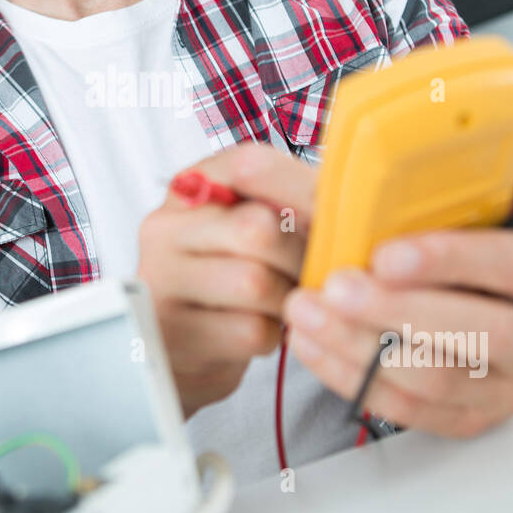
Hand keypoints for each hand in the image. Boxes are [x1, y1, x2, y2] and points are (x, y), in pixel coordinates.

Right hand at [137, 143, 314, 416]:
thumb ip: (291, 204)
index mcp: (191, 187)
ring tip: (284, 301)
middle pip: (257, 228)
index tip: (335, 215)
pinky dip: (271, 335)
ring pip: (255, 282)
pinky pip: (250, 330)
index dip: (303, 189)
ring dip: (287, 300)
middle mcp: (164, 227)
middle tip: (310, 272)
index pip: (251, 166)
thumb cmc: (231, 275)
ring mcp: (160, 281)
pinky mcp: (171, 333)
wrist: (185, 345)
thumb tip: (352, 205)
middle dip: (300, 256)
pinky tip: (260, 329)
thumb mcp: (250, 227)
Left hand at [282, 126, 512, 436]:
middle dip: (396, 310)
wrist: (507, 319)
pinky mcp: (470, 420)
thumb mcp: (491, 215)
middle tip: (334, 286)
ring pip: (436, 379)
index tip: (386, 253)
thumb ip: (495, 175)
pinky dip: (353, 377)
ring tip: (307, 310)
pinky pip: (410, 411)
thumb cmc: (485, 261)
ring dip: (360, 345)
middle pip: (478, 333)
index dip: (449, 259)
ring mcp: (509, 389)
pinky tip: (314, 344)